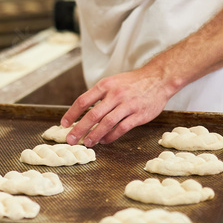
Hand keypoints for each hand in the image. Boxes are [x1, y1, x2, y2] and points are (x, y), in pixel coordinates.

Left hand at [59, 66, 173, 145]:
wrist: (158, 79)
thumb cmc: (132, 83)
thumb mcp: (113, 82)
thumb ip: (99, 95)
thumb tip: (83, 112)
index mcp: (105, 85)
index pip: (83, 101)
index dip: (72, 114)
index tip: (64, 124)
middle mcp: (115, 94)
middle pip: (93, 114)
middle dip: (79, 129)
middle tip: (71, 139)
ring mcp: (127, 105)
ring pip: (107, 123)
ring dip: (94, 135)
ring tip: (87, 143)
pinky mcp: (138, 115)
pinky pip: (121, 128)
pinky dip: (111, 136)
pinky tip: (104, 141)